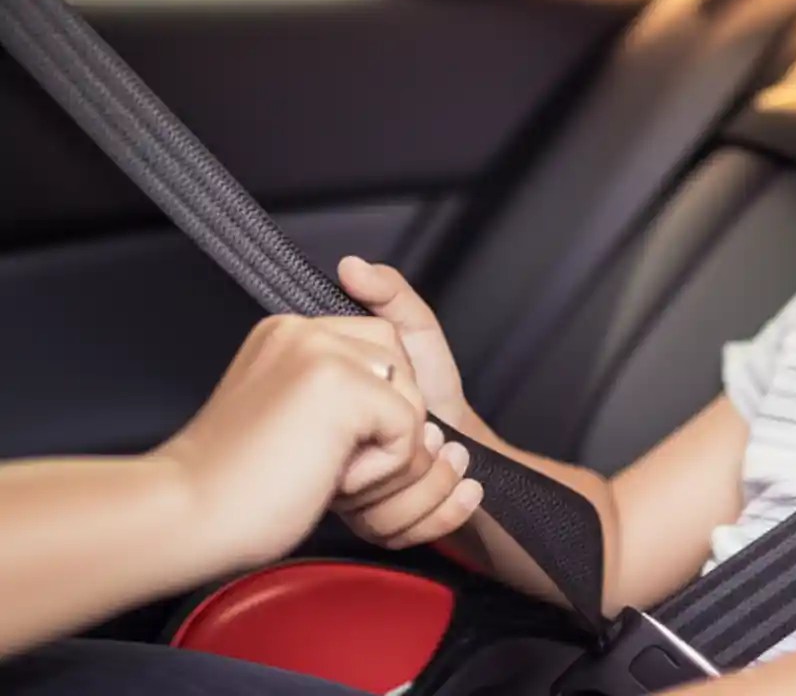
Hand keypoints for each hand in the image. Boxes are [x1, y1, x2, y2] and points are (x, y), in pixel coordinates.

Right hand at [150, 314, 430, 569]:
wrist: (188, 516)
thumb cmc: (237, 487)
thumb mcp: (292, 423)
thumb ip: (338, 399)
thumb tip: (419, 419)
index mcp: (291, 335)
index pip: (381, 346)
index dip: (378, 405)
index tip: (329, 448)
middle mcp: (306, 331)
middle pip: (406, 370)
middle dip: (389, 430)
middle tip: (329, 466)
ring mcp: (322, 351)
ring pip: (414, 402)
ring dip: (386, 458)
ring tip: (323, 473)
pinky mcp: (342, 384)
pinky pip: (409, 432)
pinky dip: (381, 473)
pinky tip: (328, 479)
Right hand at [335, 257, 484, 549]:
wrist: (474, 460)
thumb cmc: (441, 397)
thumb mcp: (415, 336)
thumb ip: (390, 299)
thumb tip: (351, 266)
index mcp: (322, 393)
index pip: (341, 399)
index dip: (386, 401)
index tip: (415, 404)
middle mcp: (321, 443)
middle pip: (354, 455)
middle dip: (411, 451)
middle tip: (438, 437)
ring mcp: (342, 488)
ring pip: (373, 502)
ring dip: (431, 485)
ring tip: (456, 462)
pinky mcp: (372, 526)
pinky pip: (395, 529)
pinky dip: (442, 511)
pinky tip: (468, 491)